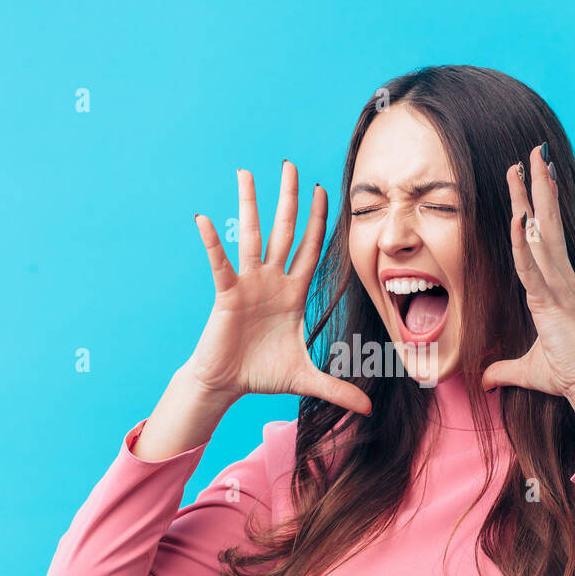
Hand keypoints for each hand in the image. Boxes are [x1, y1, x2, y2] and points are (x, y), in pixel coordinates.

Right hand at [188, 162, 371, 415]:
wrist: (228, 384)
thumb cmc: (262, 374)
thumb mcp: (307, 380)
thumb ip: (339, 390)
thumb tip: (370, 410)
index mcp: (293, 292)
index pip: (310, 249)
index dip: (318, 221)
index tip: (324, 190)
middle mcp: (272, 280)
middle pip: (283, 231)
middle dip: (288, 199)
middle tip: (291, 165)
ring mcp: (248, 283)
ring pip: (252, 236)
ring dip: (249, 205)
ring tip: (245, 172)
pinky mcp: (226, 293)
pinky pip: (220, 262)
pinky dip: (213, 242)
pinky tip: (204, 219)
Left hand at [481, 144, 574, 406]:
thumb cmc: (567, 376)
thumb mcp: (527, 371)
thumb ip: (504, 369)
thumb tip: (487, 380)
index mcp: (554, 287)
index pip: (540, 239)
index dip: (534, 208)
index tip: (530, 180)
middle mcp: (559, 279)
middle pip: (545, 224)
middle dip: (538, 188)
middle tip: (534, 153)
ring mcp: (560, 287)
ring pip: (544, 234)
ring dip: (536, 198)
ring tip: (532, 164)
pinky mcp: (556, 301)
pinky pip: (535, 267)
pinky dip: (526, 243)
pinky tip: (520, 217)